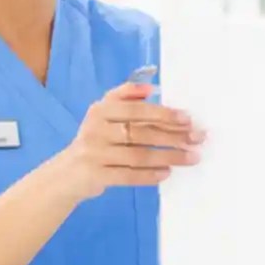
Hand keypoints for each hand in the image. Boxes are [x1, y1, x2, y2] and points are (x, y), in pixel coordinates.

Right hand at [63, 80, 204, 199]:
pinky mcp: (96, 176)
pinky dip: (149, 175)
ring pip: (138, 156)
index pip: (136, 111)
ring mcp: (95, 154)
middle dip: (173, 136)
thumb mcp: (104, 114)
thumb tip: (152, 88)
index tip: (188, 118)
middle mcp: (96, 130)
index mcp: (100, 110)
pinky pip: (128, 176)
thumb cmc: (96, 139)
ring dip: (168, 157)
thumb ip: (126, 97)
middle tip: (197, 139)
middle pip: (141, 133)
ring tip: (191, 157)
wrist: (67, 174)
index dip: (163, 114)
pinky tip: (167, 173)